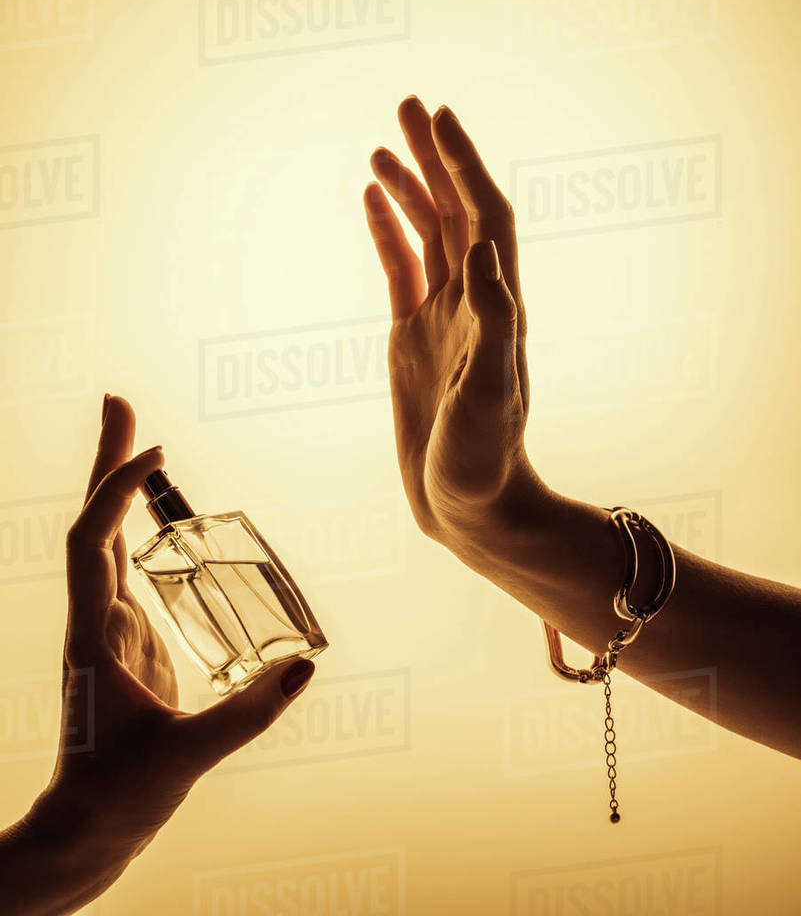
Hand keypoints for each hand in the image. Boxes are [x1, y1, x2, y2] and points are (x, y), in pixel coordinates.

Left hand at [14, 396, 314, 914]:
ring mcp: (108, 623)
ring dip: (120, 483)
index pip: (92, 543)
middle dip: (108, 461)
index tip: (157, 455)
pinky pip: (123, 561)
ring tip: (144, 436)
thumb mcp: (187, 758)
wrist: (89, 824)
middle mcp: (96, 618)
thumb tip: (307, 669)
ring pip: (105, 537)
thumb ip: (248, 717)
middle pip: (92, 522)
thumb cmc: (122, 795)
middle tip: (119, 400)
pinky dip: (135, 520)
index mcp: (96, 636)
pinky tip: (155, 507)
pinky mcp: (126, 635)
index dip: (116, 492)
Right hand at [364, 97, 546, 568]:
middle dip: (435, 156)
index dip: (463, 165)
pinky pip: (400, 268)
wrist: (467, 506)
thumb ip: (492, 324)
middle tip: (409, 105)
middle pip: (455, 210)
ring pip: (426, 233)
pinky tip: (372, 200)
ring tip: (383, 145)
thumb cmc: (484, 461)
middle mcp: (473, 299)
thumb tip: (485, 251)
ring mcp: (441, 315)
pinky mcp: (412, 336)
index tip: (438, 119)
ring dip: (410, 186)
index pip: (484, 216)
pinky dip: (388, 230)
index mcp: (497, 305)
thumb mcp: (491, 395)